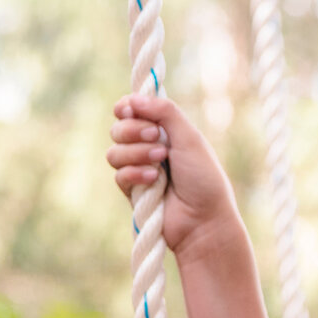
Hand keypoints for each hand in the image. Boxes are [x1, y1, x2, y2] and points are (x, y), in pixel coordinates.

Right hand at [106, 93, 240, 259]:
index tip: (131, 109)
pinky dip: (135, 174)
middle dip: (133, 130)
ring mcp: (139, 168)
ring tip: (160, 161)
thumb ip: (165, 113)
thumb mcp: (189, 138)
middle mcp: (149, 146)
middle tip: (157, 138)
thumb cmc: (203, 178)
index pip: (133, 110)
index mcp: (165, 130)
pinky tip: (153, 180)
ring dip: (136, 153)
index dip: (127, 107)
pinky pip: (119, 175)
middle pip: (118, 128)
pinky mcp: (133, 191)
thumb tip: (134, 98)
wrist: (203, 219)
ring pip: (114, 152)